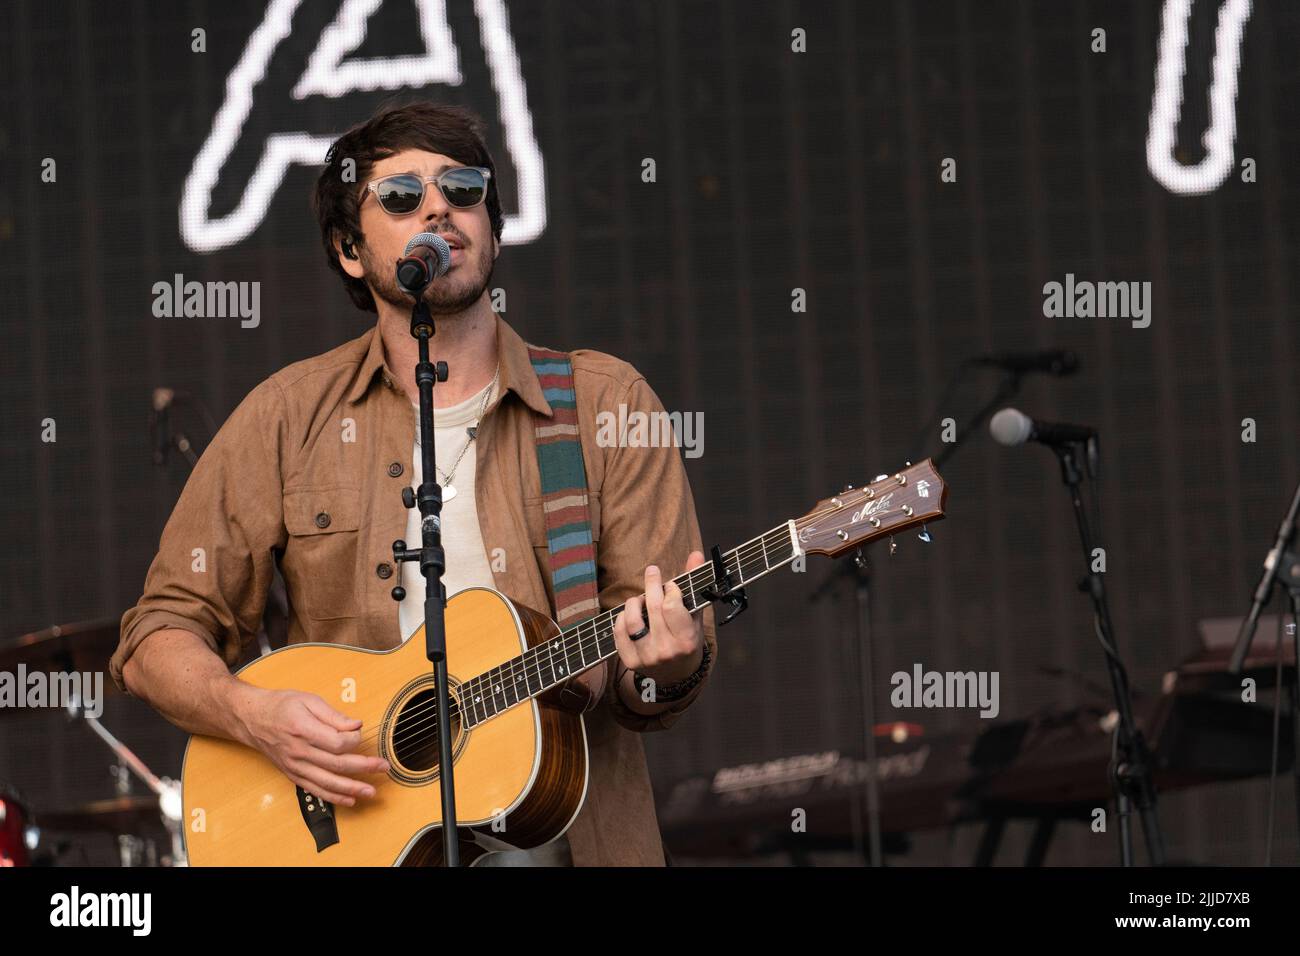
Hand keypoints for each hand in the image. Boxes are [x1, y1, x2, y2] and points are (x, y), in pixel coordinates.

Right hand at [232, 685, 388, 806]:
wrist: (251, 718)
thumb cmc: (281, 706)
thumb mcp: (308, 700)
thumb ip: (334, 715)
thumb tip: (356, 725)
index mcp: (304, 729)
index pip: (337, 743)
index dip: (354, 740)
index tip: (361, 734)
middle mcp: (299, 751)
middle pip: (336, 764)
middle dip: (363, 767)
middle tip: (384, 767)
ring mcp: (295, 765)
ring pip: (327, 782)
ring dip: (351, 788)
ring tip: (371, 791)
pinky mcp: (293, 774)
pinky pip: (315, 789)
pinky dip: (333, 797)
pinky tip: (349, 799)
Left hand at [612, 551, 706, 685]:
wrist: (677, 674)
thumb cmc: (688, 638)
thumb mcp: (695, 615)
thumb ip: (695, 585)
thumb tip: (696, 554)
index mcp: (686, 640)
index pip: (672, 606)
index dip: (671, 589)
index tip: (671, 585)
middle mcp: (667, 650)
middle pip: (653, 607)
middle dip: (652, 584)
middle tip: (652, 571)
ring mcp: (647, 657)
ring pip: (632, 620)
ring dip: (634, 602)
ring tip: (640, 598)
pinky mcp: (631, 662)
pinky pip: (619, 633)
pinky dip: (621, 618)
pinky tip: (629, 613)